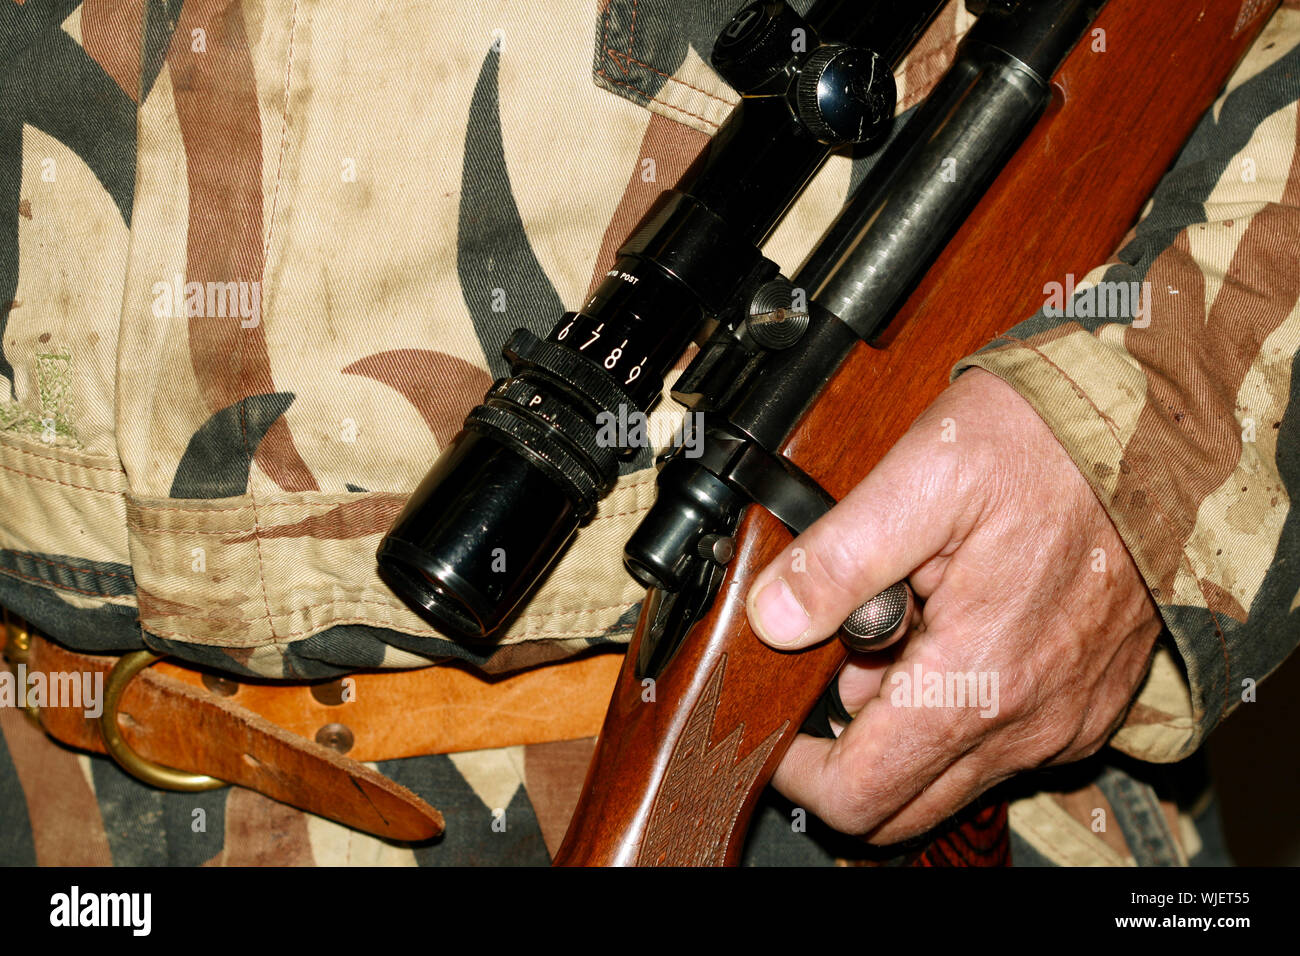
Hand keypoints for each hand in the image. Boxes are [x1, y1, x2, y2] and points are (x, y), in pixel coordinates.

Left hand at [744, 367, 1161, 843]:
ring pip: (953, 775)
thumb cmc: (1048, 446)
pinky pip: (1004, 743)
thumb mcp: (926, 476)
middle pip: (904, 806)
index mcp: (977, 680)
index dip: (798, 770)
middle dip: (848, 757)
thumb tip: (773, 619)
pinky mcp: (1089, 703)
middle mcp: (1029, 722)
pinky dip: (960, 712)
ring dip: (904, 727)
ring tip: (900, 626)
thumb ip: (840, 559)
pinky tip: (952, 633)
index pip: (861, 793)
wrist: (1160, 435)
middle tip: (831, 668)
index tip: (773, 728)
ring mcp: (1066, 719)